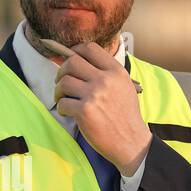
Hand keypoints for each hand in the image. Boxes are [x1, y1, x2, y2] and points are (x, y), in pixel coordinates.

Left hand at [52, 42, 152, 175]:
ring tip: (63, 99)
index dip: (75, 51)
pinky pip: (62, 102)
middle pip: (72, 62)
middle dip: (61, 70)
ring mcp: (94, 95)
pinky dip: (61, 107)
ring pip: (64, 81)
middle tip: (62, 82)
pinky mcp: (84, 111)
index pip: (90, 48)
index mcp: (116, 71)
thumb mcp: (124, 86)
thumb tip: (81, 62)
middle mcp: (105, 80)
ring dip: (58, 90)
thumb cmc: (126, 115)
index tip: (70, 59)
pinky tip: (68, 112)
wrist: (131, 141)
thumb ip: (107, 73)